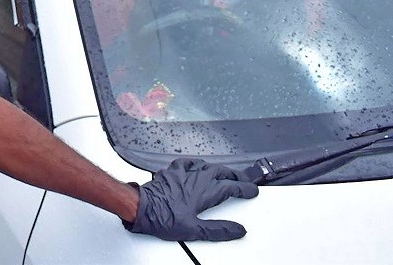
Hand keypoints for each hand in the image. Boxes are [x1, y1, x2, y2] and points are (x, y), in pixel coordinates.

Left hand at [126, 158, 258, 240]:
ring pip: (205, 166)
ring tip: (225, 172)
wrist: (140, 208)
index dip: (244, 188)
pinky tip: (196, 164)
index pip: (230, 188)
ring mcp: (182, 174)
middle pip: (221, 172)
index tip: (252, 190)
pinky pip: (186, 163)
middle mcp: (194, 179)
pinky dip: (195, 163)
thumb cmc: (162, 218)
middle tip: (243, 180)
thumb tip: (237, 230)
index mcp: (203, 193)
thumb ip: (218, 230)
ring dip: (218, 168)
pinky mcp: (170, 172)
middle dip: (235, 175)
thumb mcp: (194, 230)